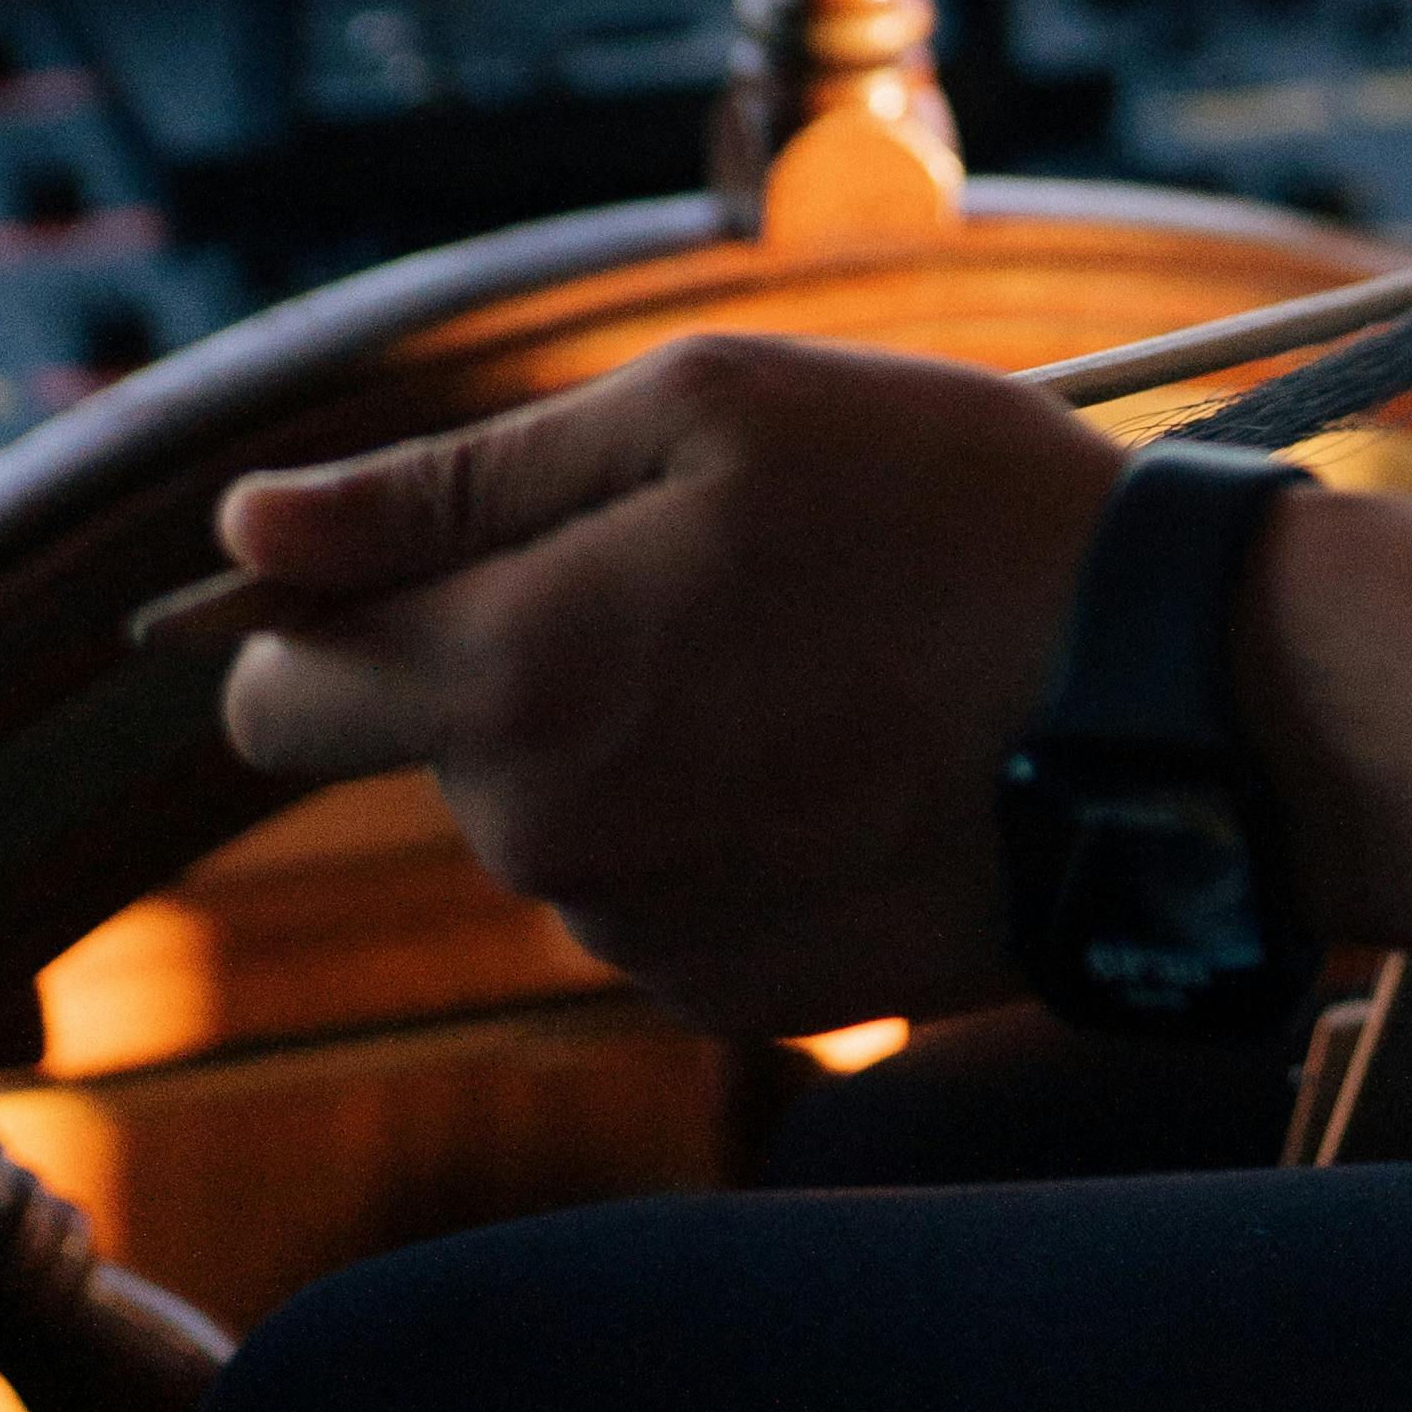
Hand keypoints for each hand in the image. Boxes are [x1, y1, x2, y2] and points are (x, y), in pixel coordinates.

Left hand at [212, 333, 1114, 1035]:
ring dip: (628, 725)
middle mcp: (546, 843)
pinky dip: (714, 811)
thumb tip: (247, 531)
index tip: (423, 544)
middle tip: (708, 559)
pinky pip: (654, 884)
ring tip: (807, 646)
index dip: (322, 603)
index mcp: (515, 682)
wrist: (1164, 712)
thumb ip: (456, 483)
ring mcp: (642, 939)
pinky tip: (843, 742)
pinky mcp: (735, 997)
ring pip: (552, 811)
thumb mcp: (709, 414)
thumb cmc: (944, 512)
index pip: (271, 691)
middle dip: (516, 648)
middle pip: (434, 739)